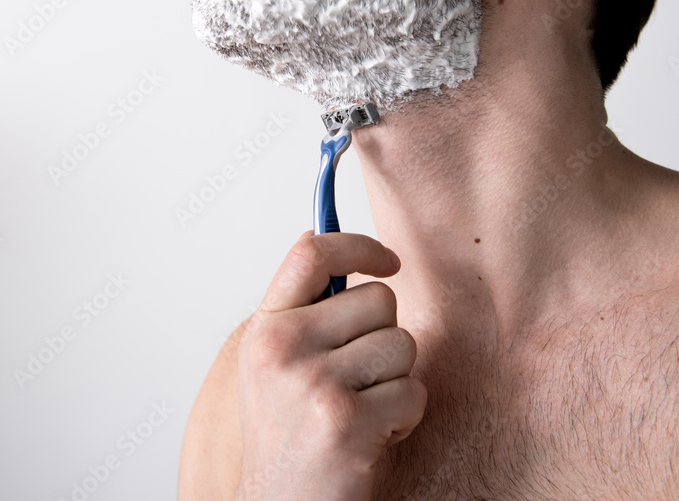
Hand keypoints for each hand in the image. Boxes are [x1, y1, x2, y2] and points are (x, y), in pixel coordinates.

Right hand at [233, 231, 426, 500]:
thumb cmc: (288, 438)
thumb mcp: (272, 364)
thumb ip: (300, 309)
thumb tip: (323, 241)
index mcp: (265, 329)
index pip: (312, 253)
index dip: (360, 245)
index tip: (387, 261)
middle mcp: (282, 349)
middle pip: (379, 299)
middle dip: (384, 339)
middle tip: (356, 380)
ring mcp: (314, 383)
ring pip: (403, 345)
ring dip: (396, 382)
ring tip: (361, 411)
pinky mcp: (347, 420)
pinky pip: (413, 391)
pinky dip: (403, 417)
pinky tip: (370, 437)